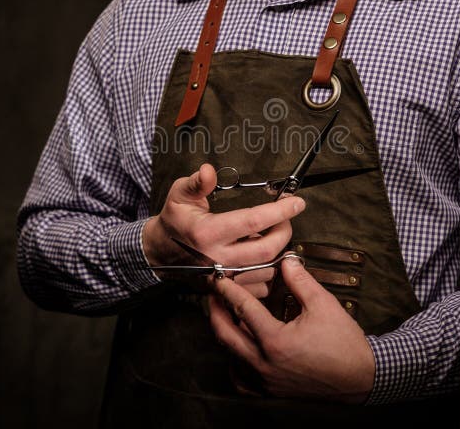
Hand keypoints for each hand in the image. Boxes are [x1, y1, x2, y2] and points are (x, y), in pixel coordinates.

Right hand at [143, 163, 304, 295]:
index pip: (253, 221)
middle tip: (286, 217)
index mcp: (208, 233)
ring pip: (268, 270)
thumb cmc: (176, 219)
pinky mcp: (228, 290)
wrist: (163, 250)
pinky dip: (267, 270)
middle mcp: (218, 258)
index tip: (296, 202)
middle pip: (268, 249)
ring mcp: (224, 277)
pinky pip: (260, 287)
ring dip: (277, 251)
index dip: (280, 210)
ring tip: (270, 234)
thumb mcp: (180, 194)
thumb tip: (209, 170)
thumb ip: (197, 182)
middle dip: (285, 230)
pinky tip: (260, 255)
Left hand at [209, 255, 375, 401]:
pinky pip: (240, 378)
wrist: (361, 378)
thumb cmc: (344, 344)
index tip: (218, 277)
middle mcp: (265, 364)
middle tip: (214, 294)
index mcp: (275, 341)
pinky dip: (235, 361)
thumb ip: (300, 281)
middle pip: (225, 334)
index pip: (242, 310)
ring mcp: (266, 381)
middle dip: (216, 310)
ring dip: (224, 334)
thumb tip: (286, 261)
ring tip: (225, 315)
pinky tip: (239, 347)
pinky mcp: (271, 391)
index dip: (227, 290)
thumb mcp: (323, 304)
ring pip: (230, 356)